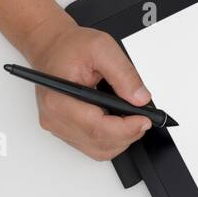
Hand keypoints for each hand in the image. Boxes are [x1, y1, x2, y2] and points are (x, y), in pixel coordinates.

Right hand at [21, 16, 151, 159]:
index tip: (145, 120)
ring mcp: (58, 128)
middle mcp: (55, 118)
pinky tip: (118, 121)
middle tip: (144, 117)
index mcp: (59, 100)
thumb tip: (140, 99)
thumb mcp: (102, 48)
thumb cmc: (70, 47)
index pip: (97, 129)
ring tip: (131, 118)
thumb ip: (124, 74)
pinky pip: (94, 147)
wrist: (52, 47)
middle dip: (128, 134)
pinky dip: (112, 138)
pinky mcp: (65, 131)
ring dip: (121, 139)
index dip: (126, 129)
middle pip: (100, 144)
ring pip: (100, 150)